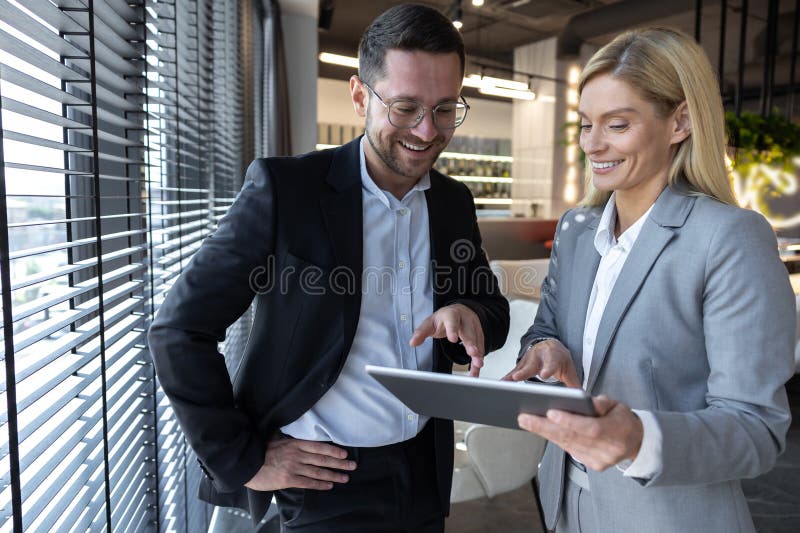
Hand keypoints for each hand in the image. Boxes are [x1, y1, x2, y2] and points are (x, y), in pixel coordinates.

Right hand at [244, 438, 356, 491]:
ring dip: (334, 475)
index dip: (334, 450)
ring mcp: (293, 467)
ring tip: (345, 477)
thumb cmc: (260, 451)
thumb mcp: (277, 440)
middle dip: (340, 463)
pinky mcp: (288, 479)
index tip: (344, 453)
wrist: (246, 463)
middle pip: (323, 459)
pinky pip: (308, 483)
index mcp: (295, 444)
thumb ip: (290, 441)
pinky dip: (320, 484)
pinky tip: (330, 485)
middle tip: (352, 465)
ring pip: (318, 471)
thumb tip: (299, 439)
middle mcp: (297, 455)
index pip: (319, 446)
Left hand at [409, 304, 484, 376]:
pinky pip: (480, 347)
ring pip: (476, 341)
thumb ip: (421, 332)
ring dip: (478, 354)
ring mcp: (473, 327)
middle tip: (472, 354)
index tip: (453, 339)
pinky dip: (479, 358)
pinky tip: (477, 368)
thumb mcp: (430, 322)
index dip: (453, 330)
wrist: (459, 312)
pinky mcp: (479, 335)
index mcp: (451, 315)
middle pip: (468, 332)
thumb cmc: (444, 318)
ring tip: (477, 364)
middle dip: (471, 344)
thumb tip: (412, 342)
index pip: (452, 321)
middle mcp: (465, 320)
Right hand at [501, 339, 580, 388]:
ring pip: (519, 368)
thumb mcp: (569, 369)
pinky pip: (512, 372)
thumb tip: (584, 402)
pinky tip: (500, 385)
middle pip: (531, 365)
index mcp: (553, 356)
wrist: (550, 346)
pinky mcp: (521, 365)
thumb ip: (574, 384)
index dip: (547, 369)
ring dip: (511, 377)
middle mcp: (538, 356)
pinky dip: (506, 379)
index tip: (544, 375)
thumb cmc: (560, 359)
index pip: (551, 363)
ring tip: (503, 385)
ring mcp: (528, 359)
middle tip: (516, 378)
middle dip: (523, 372)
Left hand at [517, 395, 643, 470]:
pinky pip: (570, 450)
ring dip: (545, 433)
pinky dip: (554, 438)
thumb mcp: (618, 405)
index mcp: (616, 431)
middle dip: (545, 427)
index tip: (550, 411)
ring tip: (526, 421)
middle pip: (572, 438)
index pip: (589, 428)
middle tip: (524, 417)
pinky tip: (540, 429)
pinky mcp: (593, 465)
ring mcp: (600, 460)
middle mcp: (608, 449)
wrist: (636, 442)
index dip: (569, 421)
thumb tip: (589, 401)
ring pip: (567, 445)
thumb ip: (604, 402)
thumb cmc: (622, 418)